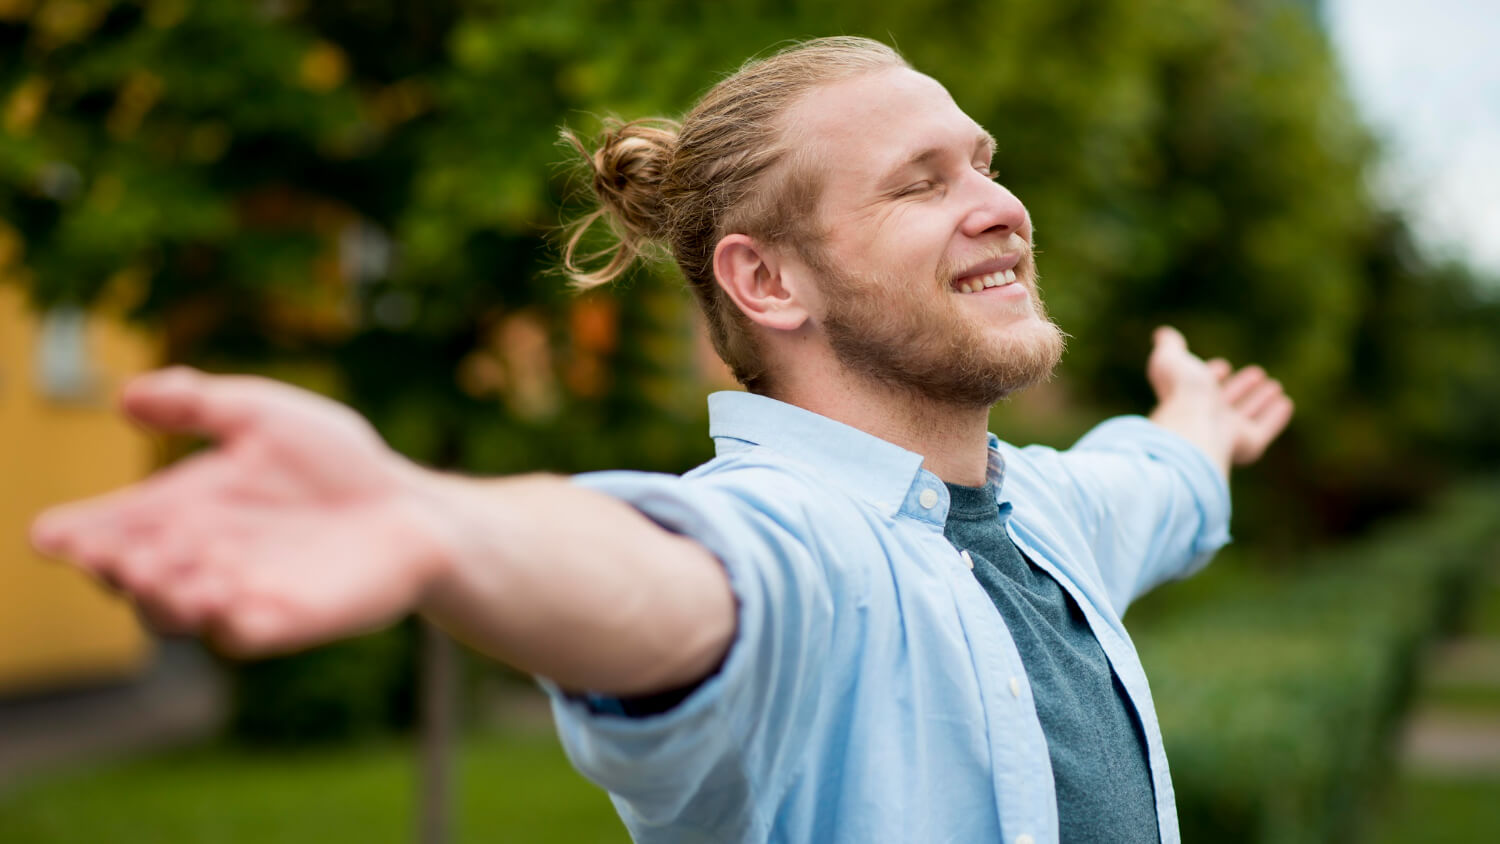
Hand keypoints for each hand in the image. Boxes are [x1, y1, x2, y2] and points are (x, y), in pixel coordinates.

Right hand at [29, 368, 443, 655]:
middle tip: (105, 551)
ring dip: (155, 595)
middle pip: (127, 577)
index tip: (50, 532)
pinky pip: (234, 633)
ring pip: (171, 613)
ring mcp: (235, 595)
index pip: (107, 530)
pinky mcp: (281, 623)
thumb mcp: (263, 414)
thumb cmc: (336, 462)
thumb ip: (199, 402)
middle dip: (109, 566)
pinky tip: (218, 592)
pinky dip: (218, 618)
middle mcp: (195, 558)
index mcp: (179, 510)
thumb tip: (126, 394)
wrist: (407, 505)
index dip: (72, 536)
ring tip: (154, 570)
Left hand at [1146, 326, 1293, 472]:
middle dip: (1240, 387)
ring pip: (1246, 415)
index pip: (1200, 386)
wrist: (1193, 424)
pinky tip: (1286, 403)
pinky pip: (1264, 429)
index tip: (1223, 366)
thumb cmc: (1180, 392)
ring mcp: (1225, 433)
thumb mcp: (1171, 360)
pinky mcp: (1246, 445)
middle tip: (1256, 373)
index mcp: (1184, 398)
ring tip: (1275, 385)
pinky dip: (1276, 417)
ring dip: (1260, 401)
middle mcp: (1204, 418)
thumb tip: (1162, 334)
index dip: (1211, 374)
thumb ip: (1169, 348)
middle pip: (1225, 402)